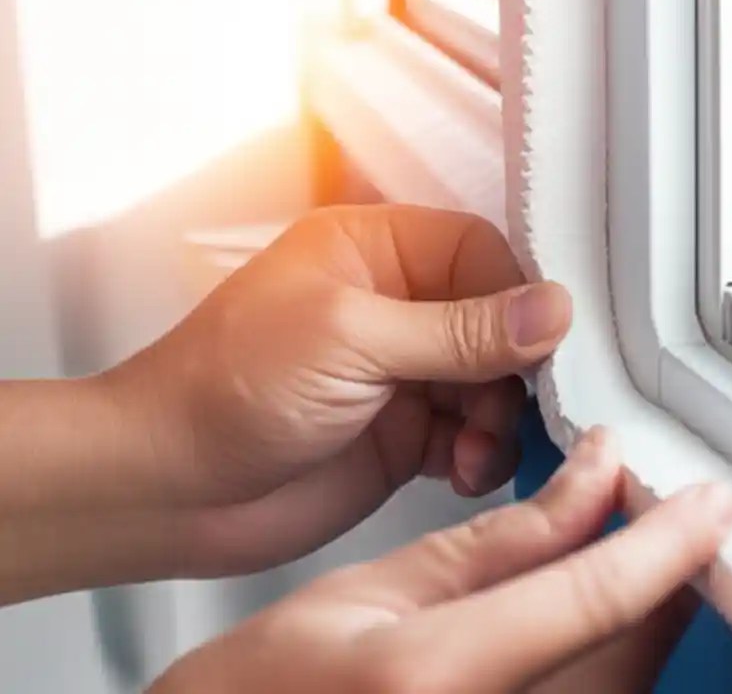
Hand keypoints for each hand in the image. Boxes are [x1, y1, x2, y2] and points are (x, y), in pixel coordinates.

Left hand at [110, 205, 572, 575]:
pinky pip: (475, 438)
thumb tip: (551, 309)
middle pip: (500, 325)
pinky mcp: (405, 436)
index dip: (519, 299)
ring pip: (495, 387)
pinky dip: (482, 457)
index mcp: (374, 252)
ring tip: (474, 449)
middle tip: (503, 406)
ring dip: (500, 422)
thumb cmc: (225, 390)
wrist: (169, 490)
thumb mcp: (352, 341)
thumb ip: (460, 330)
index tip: (542, 345)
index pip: (483, 254)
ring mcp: (402, 374)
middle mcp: (395, 308)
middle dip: (513, 372)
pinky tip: (462, 471)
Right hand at [148, 430, 731, 693]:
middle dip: (667, 574)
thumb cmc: (256, 691)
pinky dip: (615, 655)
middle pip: (636, 650)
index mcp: (436, 672)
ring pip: (629, 681)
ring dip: (648, 614)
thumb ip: (500, 540)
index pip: (595, 597)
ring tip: (628, 554)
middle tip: (666, 513)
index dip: (670, 541)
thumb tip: (589, 481)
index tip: (711, 503)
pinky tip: (595, 614)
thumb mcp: (370, 588)